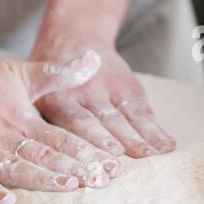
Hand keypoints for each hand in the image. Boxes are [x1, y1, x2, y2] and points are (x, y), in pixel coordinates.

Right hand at [0, 47, 120, 203]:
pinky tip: (7, 200)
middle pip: (42, 156)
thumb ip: (58, 75)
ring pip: (13, 168)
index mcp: (21, 118)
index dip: (87, 152)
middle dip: (73, 169)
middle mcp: (1, 135)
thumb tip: (95, 62)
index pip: (61, 139)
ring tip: (67, 187)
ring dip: (40, 179)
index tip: (114, 164)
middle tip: (102, 182)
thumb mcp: (19, 73)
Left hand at [32, 41, 175, 158]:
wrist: (74, 39)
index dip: (91, 138)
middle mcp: (84, 93)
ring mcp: (108, 89)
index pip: (75, 121)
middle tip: (127, 161)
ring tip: (154, 155)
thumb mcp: (36, 95)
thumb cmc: (51, 86)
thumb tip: (47, 165)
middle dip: (114, 141)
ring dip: (140, 137)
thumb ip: (41, 126)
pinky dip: (155, 129)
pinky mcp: (127, 87)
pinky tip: (167, 146)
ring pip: (126, 116)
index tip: (106, 156)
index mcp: (57, 99)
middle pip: (102, 121)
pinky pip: (142, 111)